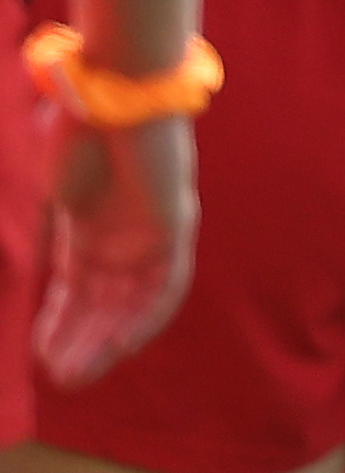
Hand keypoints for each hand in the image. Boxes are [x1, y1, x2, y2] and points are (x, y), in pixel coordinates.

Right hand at [35, 111, 192, 387]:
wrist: (114, 93)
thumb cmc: (77, 132)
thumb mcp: (54, 192)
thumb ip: (52, 228)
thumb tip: (41, 258)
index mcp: (91, 225)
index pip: (78, 288)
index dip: (60, 322)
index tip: (39, 354)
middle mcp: (124, 233)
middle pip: (105, 301)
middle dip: (81, 340)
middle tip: (59, 379)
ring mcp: (152, 230)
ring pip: (132, 301)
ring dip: (107, 339)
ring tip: (78, 374)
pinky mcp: (177, 224)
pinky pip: (168, 284)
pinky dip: (146, 317)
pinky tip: (123, 346)